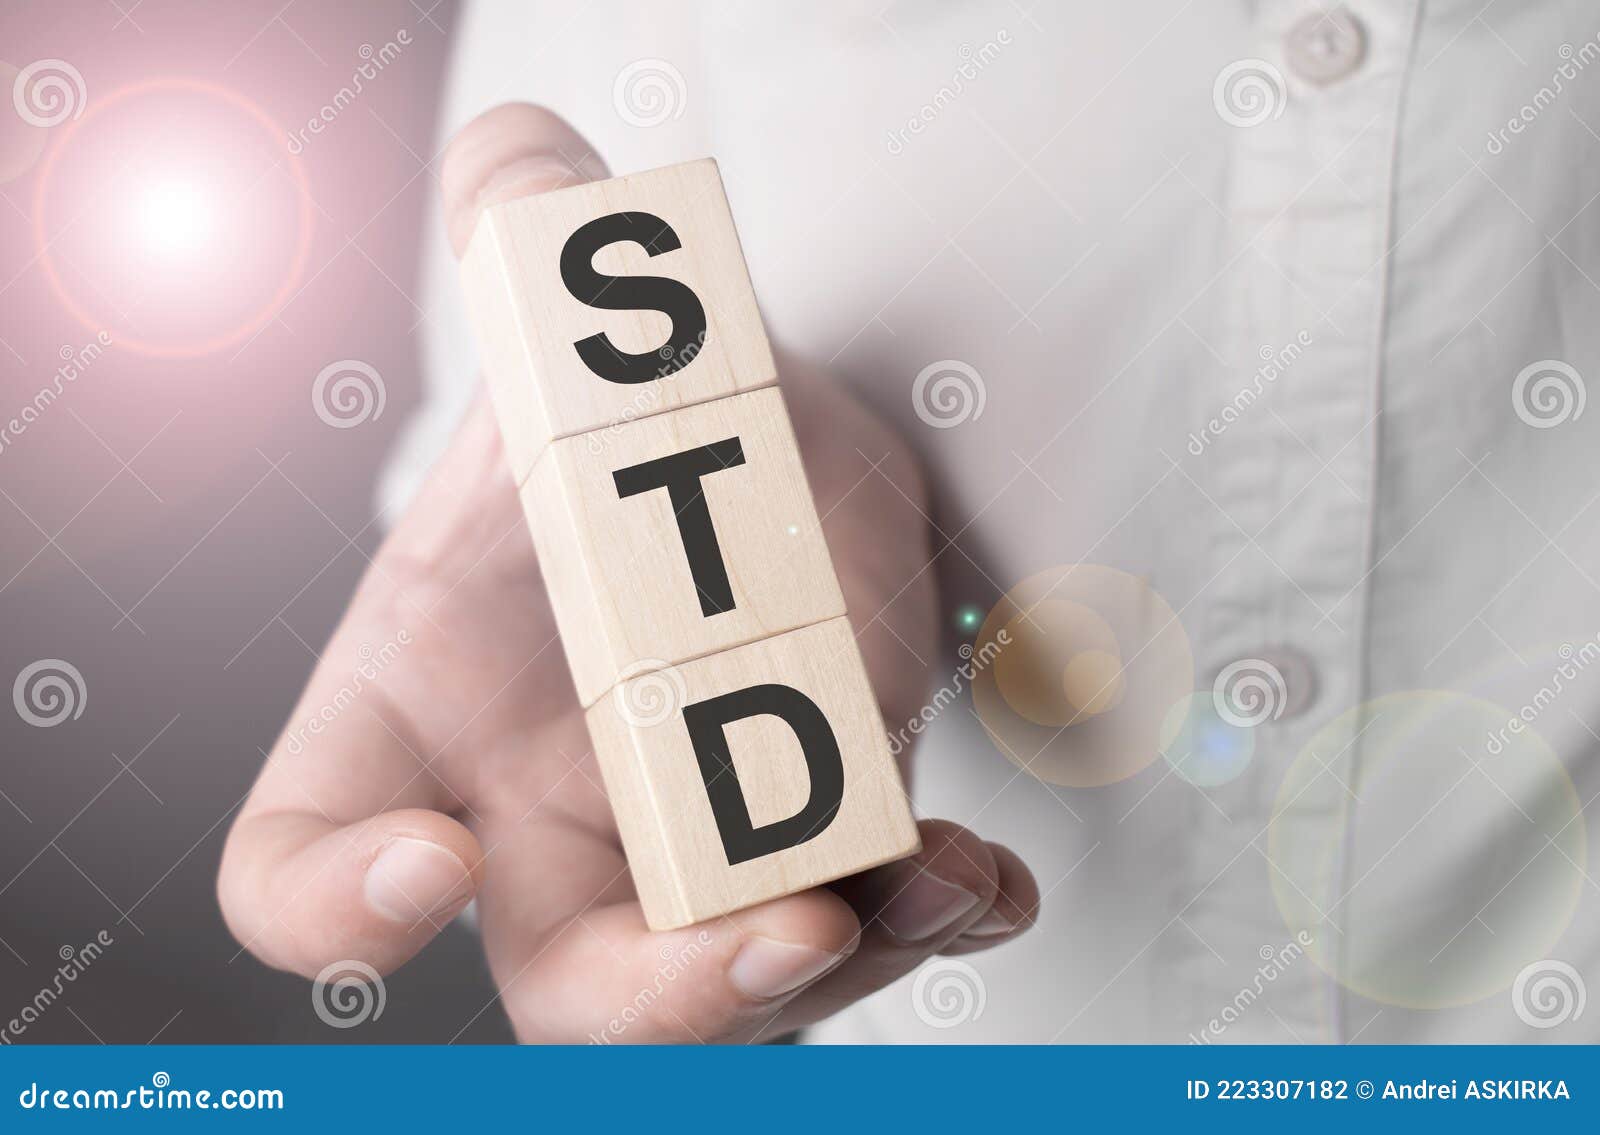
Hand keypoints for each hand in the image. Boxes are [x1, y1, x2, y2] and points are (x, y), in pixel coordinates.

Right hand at [218, 104, 1037, 1042]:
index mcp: (418, 712)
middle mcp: (541, 819)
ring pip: (744, 981)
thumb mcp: (574, 340)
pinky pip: (863, 927)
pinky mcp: (821, 846)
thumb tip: (519, 160)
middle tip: (771, 933)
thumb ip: (522, 240)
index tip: (427, 859)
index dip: (331, 903)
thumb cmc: (616, 431)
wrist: (739, 469)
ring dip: (850, 956)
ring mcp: (691, 854)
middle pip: (564, 986)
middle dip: (662, 997)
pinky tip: (984, 872)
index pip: (301, 858)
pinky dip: (931, 914)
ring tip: (941, 875)